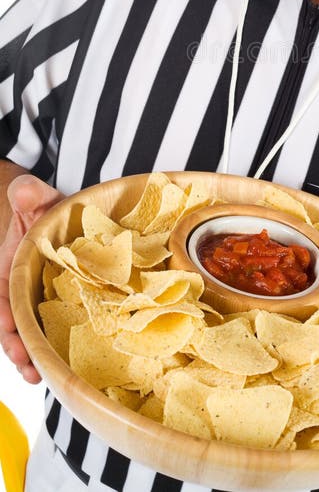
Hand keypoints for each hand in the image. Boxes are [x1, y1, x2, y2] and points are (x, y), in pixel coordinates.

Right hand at [0, 175, 62, 382]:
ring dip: (33, 355)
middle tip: (27, 367)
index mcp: (9, 267)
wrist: (60, 213)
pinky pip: (55, 329)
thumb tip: (25, 191)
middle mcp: (20, 288)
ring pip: (31, 332)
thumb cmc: (44, 208)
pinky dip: (54, 347)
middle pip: (12, 322)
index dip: (3, 313)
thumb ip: (28, 194)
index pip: (0, 295)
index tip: (7, 326)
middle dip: (17, 346)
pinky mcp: (60, 306)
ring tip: (40, 376)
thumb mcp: (35, 198)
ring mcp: (39, 300)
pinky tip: (63, 366)